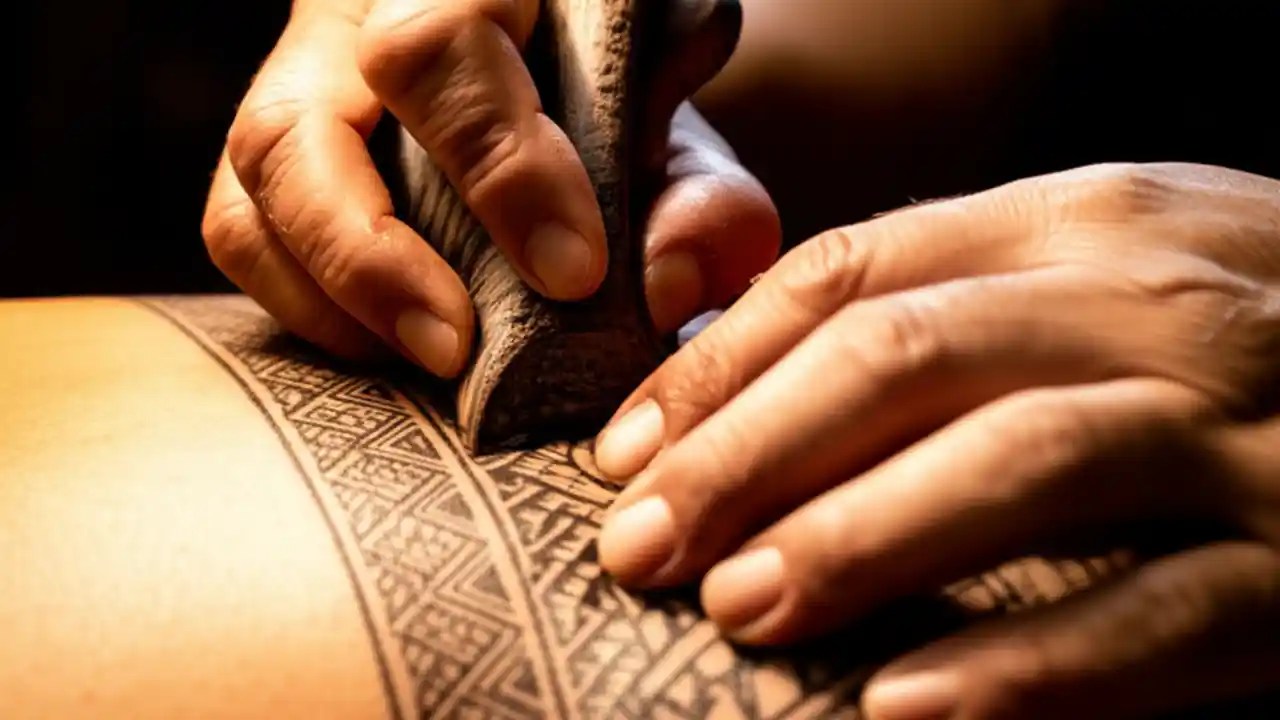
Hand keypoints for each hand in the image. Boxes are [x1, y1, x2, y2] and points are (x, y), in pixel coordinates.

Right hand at [201, 0, 779, 375]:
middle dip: (373, 252)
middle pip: (301, 123)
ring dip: (334, 289)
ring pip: (255, 176)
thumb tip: (669, 287)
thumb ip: (697, 198)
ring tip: (429, 357)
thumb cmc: (614, 101)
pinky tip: (391, 345)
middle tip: (458, 347)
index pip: (444, 44)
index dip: (498, 164)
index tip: (574, 271)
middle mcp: (356, 22)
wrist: (554, 73)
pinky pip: (242, 227)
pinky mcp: (277, 155)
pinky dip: (309, 302)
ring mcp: (302, 81)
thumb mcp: (674, 140)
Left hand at [593, 162, 1279, 717]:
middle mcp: (1157, 301)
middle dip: (748, 456)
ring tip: (738, 610)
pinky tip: (905, 710)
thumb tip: (742, 364)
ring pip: (1016, 468)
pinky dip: (1025, 664)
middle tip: (638, 542)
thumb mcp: (1104, 268)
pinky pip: (1157, 619)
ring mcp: (1243, 427)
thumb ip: (954, 296)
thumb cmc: (1242, 330)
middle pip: (904, 361)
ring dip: (858, 543)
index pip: (853, 273)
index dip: (721, 365)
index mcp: (1086, 219)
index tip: (626, 451)